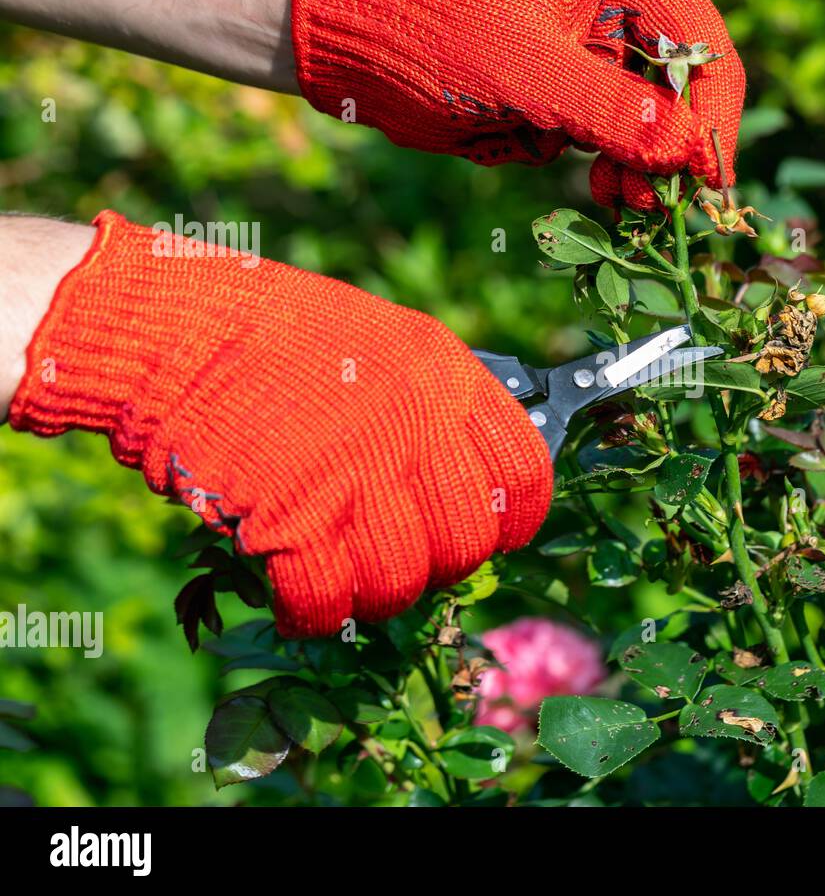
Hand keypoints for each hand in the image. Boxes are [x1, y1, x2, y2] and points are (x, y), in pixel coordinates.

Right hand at [8, 211, 551, 636]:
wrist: (179, 328)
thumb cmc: (281, 336)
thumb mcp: (390, 343)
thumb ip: (439, 406)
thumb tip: (474, 479)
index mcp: (447, 379)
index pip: (525, 475)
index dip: (514, 519)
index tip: (493, 533)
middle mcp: (416, 430)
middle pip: (468, 543)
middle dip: (440, 566)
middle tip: (403, 559)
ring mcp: (356, 476)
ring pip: (404, 583)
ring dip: (376, 596)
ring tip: (345, 579)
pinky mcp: (291, 520)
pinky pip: (329, 603)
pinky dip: (314, 615)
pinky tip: (298, 602)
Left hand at [292, 0, 744, 208]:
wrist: (354, 48)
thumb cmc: (432, 35)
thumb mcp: (528, 73)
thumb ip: (613, 111)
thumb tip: (687, 152)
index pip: (699, 39)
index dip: (713, 113)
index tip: (709, 179)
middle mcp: (614, 3)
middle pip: (681, 83)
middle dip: (671, 147)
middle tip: (656, 204)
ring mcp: (590, 48)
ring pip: (646, 117)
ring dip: (639, 165)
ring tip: (620, 201)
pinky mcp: (564, 86)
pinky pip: (608, 133)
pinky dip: (606, 164)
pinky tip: (595, 185)